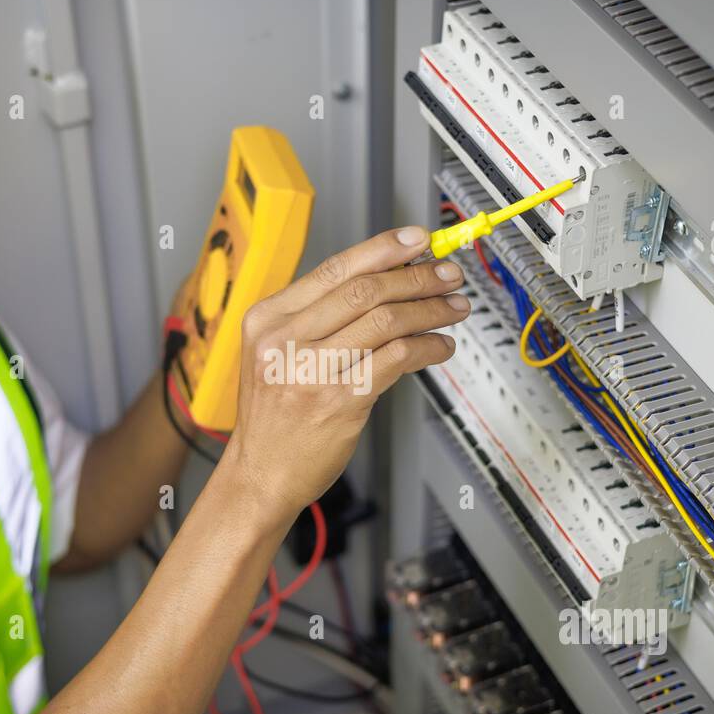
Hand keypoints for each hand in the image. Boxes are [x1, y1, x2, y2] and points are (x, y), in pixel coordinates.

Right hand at [219, 226, 468, 523]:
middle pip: (365, 290)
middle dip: (417, 277)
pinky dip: (428, 347)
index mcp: (268, 319)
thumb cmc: (274, 417)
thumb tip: (384, 279)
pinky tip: (441, 346)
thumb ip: (318, 318)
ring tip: (452, 308)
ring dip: (430, 311)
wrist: (261, 473)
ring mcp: (311, 372)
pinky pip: (396, 360)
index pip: (334, 269)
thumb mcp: (275, 354)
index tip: (417, 240)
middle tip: (447, 275)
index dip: (383, 249)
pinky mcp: (340, 401)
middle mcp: (285, 340)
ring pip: (387, 321)